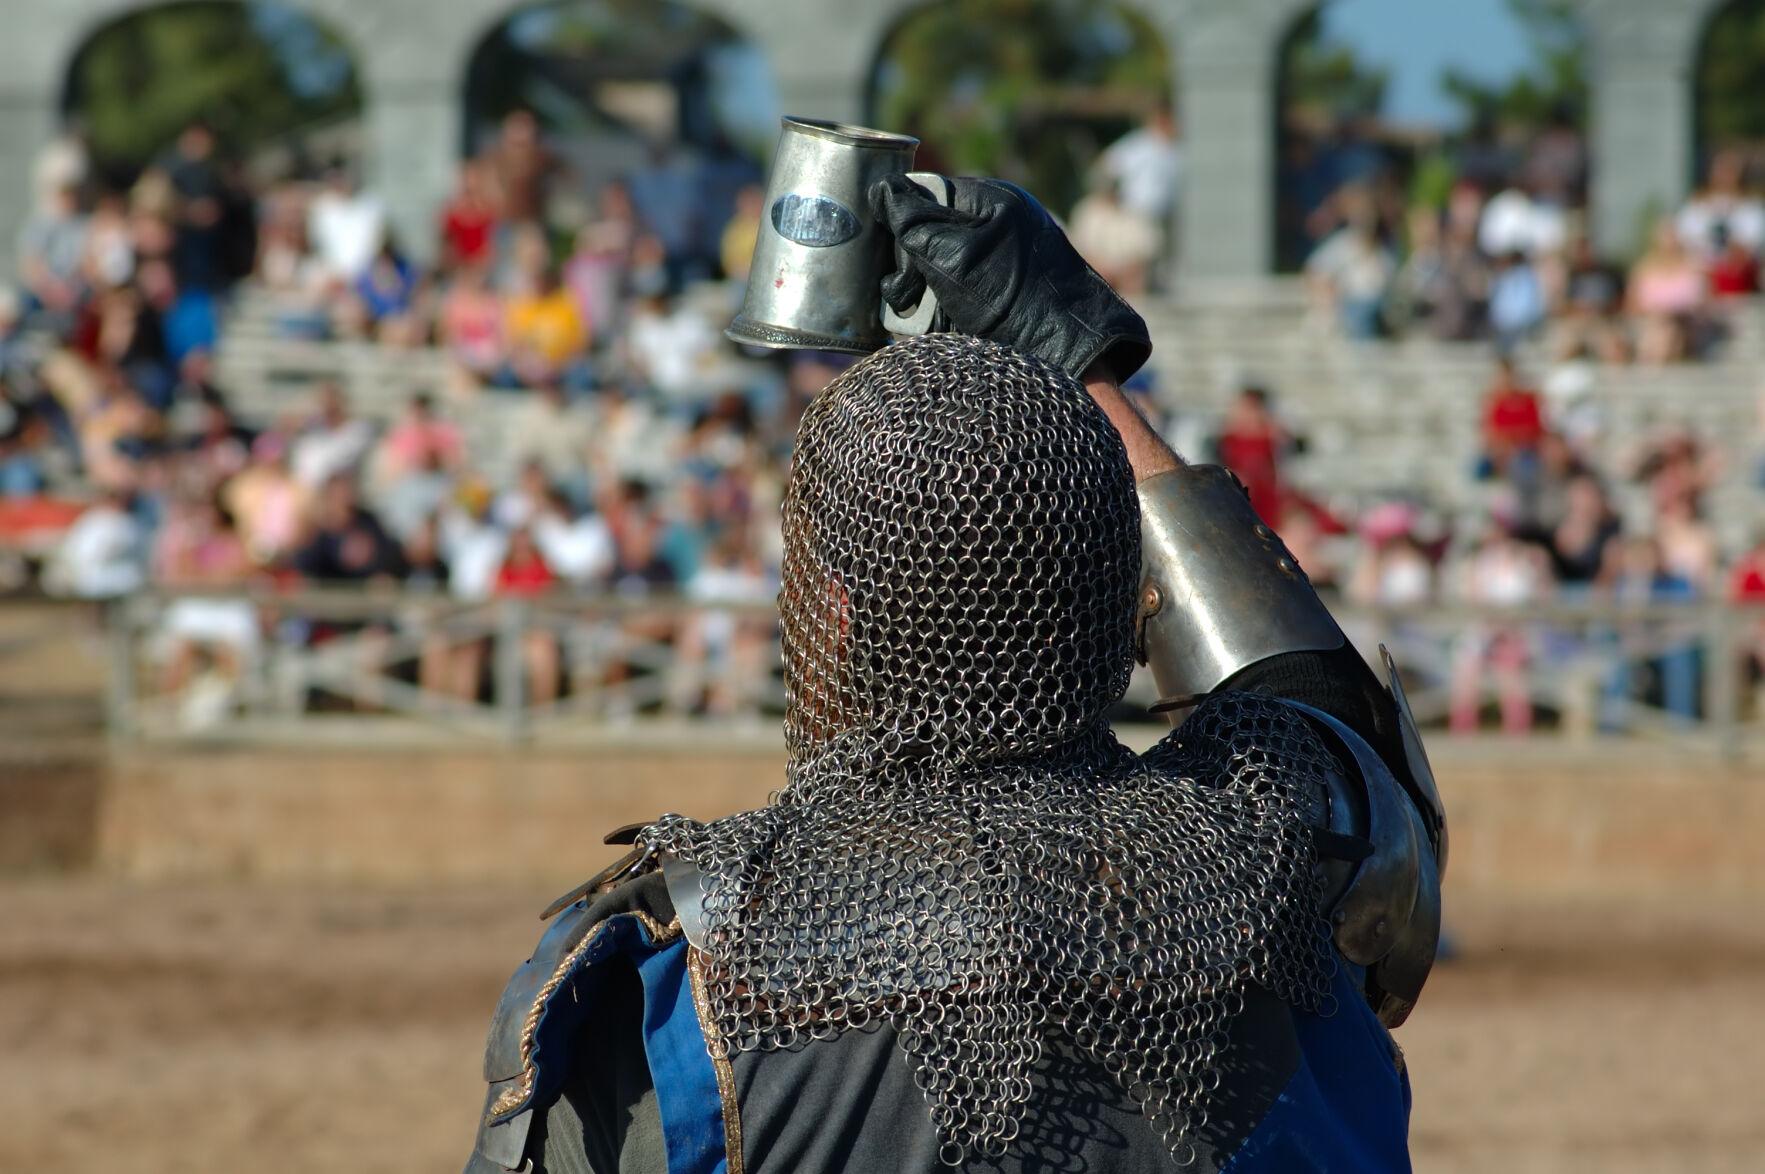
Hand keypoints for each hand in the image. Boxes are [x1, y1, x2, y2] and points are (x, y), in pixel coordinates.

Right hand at [868, 173, 1150, 381]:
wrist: (1062, 351)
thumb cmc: (1010, 297)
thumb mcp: (952, 256)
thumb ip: (913, 222)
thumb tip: (883, 191)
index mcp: (992, 200)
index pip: (928, 193)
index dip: (902, 224)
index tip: (890, 256)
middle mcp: (1001, 222)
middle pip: (934, 230)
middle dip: (911, 264)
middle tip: (905, 293)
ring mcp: (1006, 255)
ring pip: (943, 263)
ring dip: (924, 290)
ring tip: (924, 315)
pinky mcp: (1007, 287)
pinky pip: (962, 287)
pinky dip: (946, 305)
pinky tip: (944, 323)